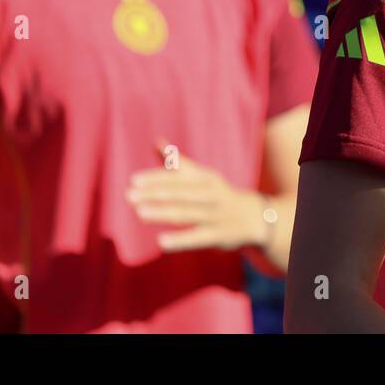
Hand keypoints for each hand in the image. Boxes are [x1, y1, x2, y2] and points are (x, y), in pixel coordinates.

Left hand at [126, 142, 268, 252]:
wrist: (254, 217)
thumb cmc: (219, 195)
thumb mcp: (203, 176)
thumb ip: (179, 163)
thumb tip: (157, 142)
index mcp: (206, 177)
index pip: (178, 176)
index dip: (156, 178)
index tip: (133, 181)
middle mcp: (211, 193)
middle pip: (180, 193)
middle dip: (155, 193)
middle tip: (129, 196)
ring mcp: (216, 214)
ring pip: (187, 213)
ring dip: (164, 212)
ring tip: (140, 213)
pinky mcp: (219, 235)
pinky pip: (198, 237)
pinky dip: (181, 239)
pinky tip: (161, 242)